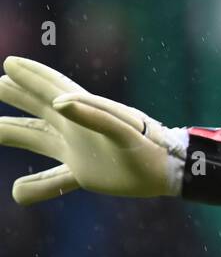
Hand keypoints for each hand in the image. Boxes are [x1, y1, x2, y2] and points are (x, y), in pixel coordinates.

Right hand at [0, 56, 185, 204]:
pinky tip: (17, 193)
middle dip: (19, 95)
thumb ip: (92, 114)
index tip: (10, 63)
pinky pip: (54, 181)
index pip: (52, 88)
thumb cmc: (149, 145)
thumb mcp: (122, 127)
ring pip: (38, 139)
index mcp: (86, 112)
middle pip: (39, 109)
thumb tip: (59, 101)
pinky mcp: (86, 174)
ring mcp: (80, 151)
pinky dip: (35, 188)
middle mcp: (78, 129)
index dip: (31, 75)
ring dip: (15, 133)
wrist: (169, 172)